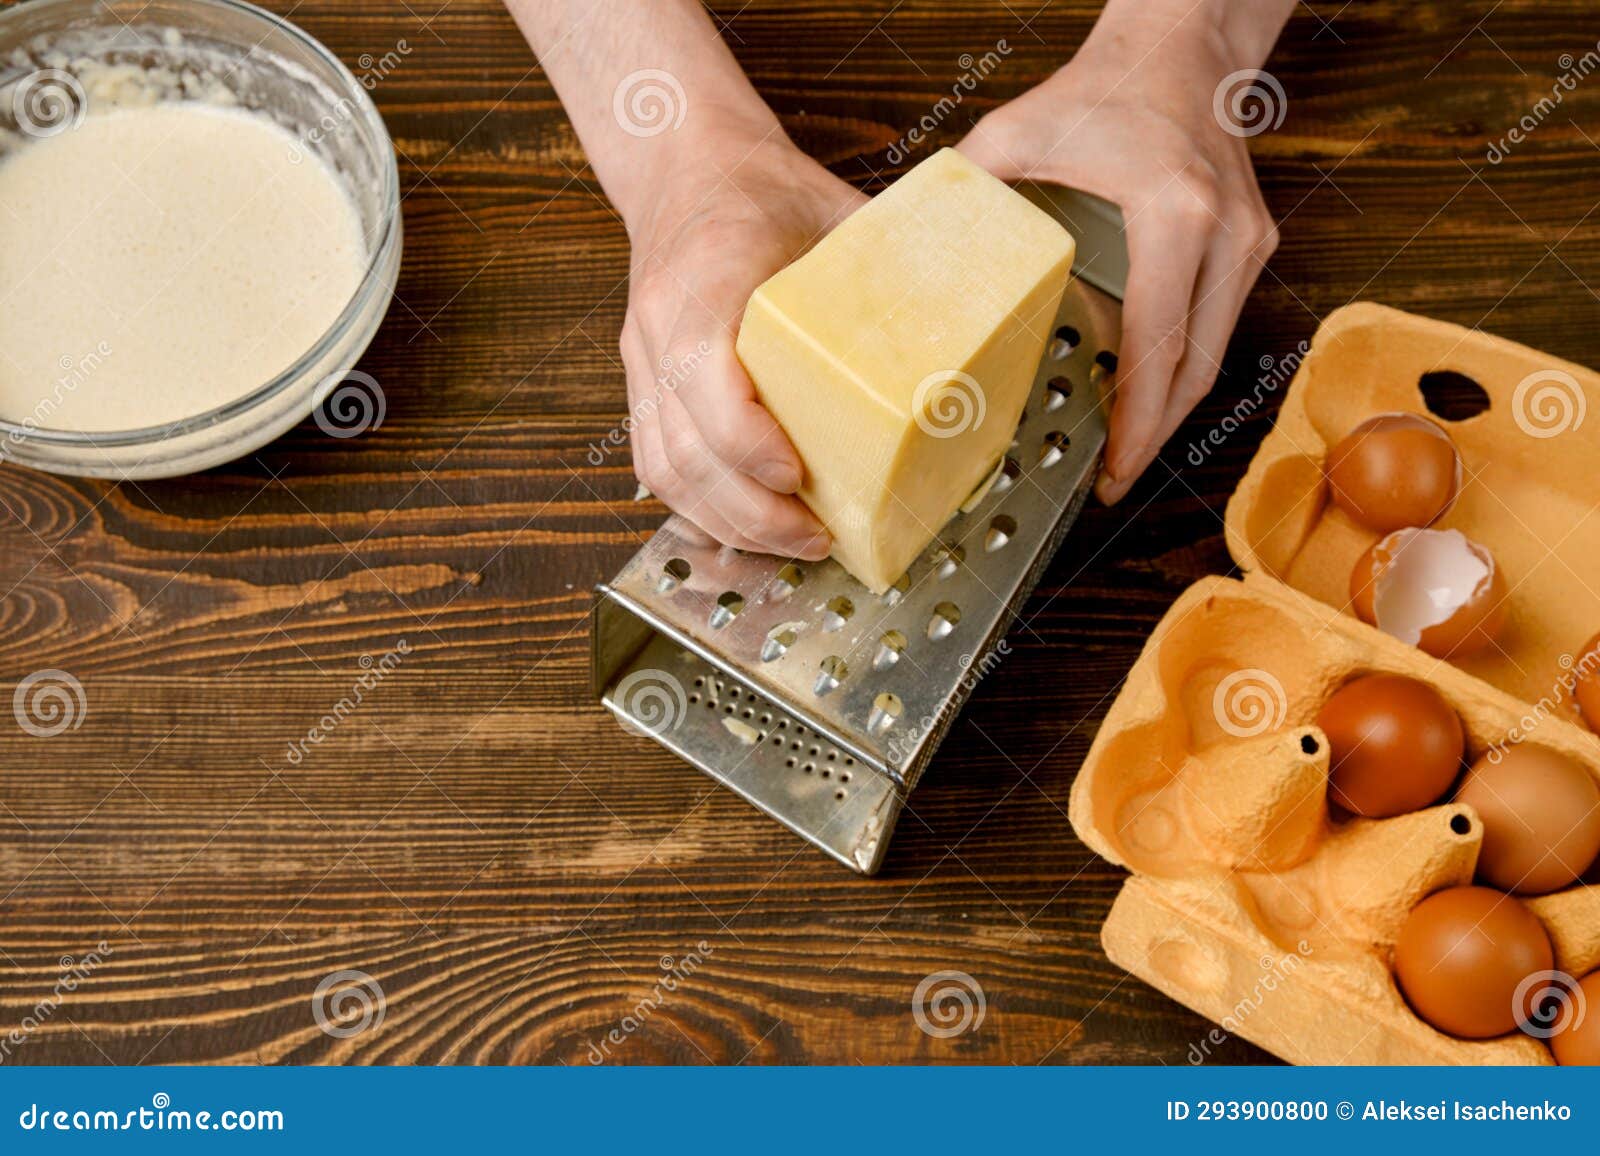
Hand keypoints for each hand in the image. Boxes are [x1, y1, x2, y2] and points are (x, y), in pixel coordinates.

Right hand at [621, 135, 865, 556]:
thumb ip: (885, 267)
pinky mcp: (642, 386)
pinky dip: (700, 508)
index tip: (798, 477)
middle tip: (817, 538)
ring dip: (727, 522)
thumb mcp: (833, 213)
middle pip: (686, 451)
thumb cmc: (759, 190)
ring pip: (666, 471)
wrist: (685, 168)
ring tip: (793, 543)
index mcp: (703, 283)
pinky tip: (745, 528)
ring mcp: (642, 363)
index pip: (707, 383)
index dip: (749, 445)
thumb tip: (969, 316)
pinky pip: (655, 466)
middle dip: (752, 512)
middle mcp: (658, 331)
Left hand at [958, 9, 1279, 503]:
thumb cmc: (1105, 87)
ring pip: (1213, 357)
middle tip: (1108, 483)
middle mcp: (1228, 235)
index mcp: (1176, 214)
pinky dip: (1180, 371)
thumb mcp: (1016, 133)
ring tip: (1121, 456)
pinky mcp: (1252, 246)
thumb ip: (964, 195)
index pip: (1158, 341)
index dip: (1134, 417)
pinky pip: (1216, 329)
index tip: (1110, 466)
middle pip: (1195, 369)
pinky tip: (1141, 400)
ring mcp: (1249, 243)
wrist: (1184, 44)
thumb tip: (902, 257)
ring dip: (1168, 412)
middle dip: (1152, 436)